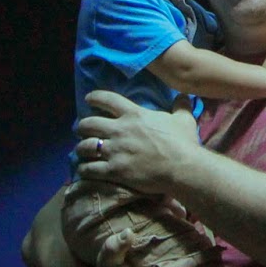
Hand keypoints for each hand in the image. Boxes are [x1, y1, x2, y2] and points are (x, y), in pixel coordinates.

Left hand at [76, 89, 200, 190]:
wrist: (182, 168)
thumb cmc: (183, 143)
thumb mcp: (184, 119)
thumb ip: (181, 106)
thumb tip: (184, 96)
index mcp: (134, 114)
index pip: (107, 99)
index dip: (94, 97)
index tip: (88, 99)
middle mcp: (119, 130)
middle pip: (89, 123)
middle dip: (82, 126)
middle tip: (82, 129)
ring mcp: (115, 150)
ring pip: (85, 146)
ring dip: (81, 148)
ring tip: (81, 151)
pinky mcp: (114, 170)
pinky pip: (90, 169)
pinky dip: (84, 169)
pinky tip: (84, 169)